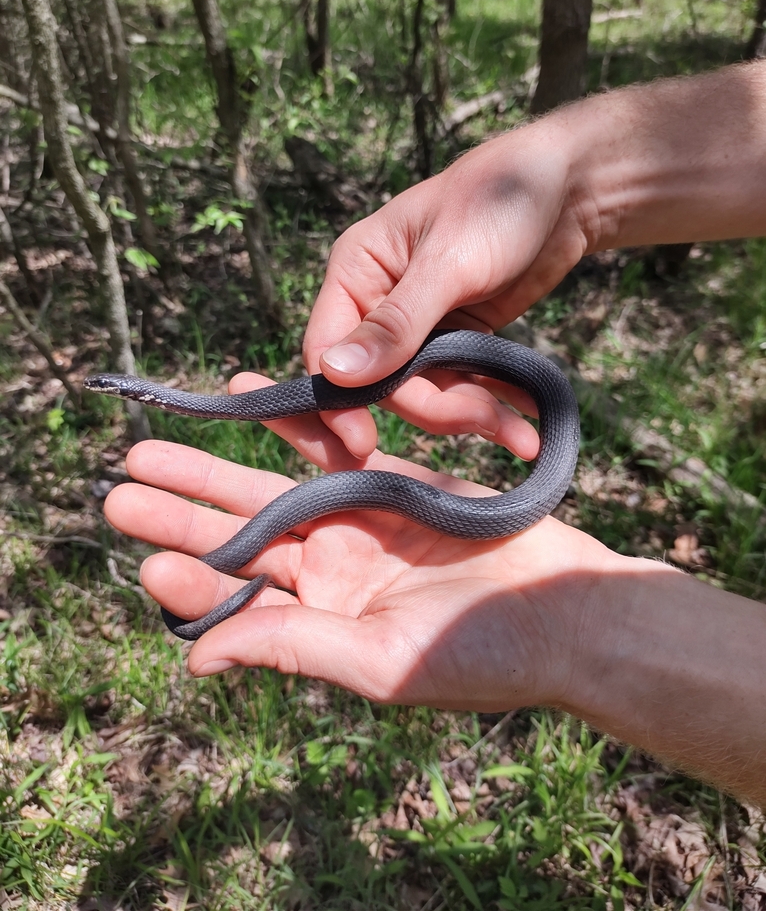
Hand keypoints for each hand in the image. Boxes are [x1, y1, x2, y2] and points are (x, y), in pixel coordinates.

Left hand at [103, 368, 624, 706]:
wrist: (568, 610)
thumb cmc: (483, 654)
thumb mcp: (382, 662)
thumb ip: (293, 647)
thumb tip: (199, 661)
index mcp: (323, 623)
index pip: (238, 600)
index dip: (190, 582)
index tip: (144, 560)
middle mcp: (331, 572)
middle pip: (240, 536)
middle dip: (181, 511)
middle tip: (121, 482)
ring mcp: (360, 522)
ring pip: (270, 488)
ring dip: (215, 465)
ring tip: (154, 445)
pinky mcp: (396, 481)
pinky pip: (332, 445)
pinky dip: (291, 420)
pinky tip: (244, 396)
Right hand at [303, 124, 590, 458]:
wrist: (573, 187)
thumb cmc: (502, 198)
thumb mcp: (449, 261)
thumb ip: (396, 323)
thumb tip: (334, 374)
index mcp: (358, 271)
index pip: (326, 350)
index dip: (340, 402)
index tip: (363, 445)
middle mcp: (379, 303)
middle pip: (383, 383)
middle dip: (433, 409)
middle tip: (487, 422)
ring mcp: (421, 326)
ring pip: (426, 392)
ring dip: (470, 414)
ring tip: (522, 434)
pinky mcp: (460, 338)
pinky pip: (463, 384)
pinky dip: (492, 401)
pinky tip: (526, 419)